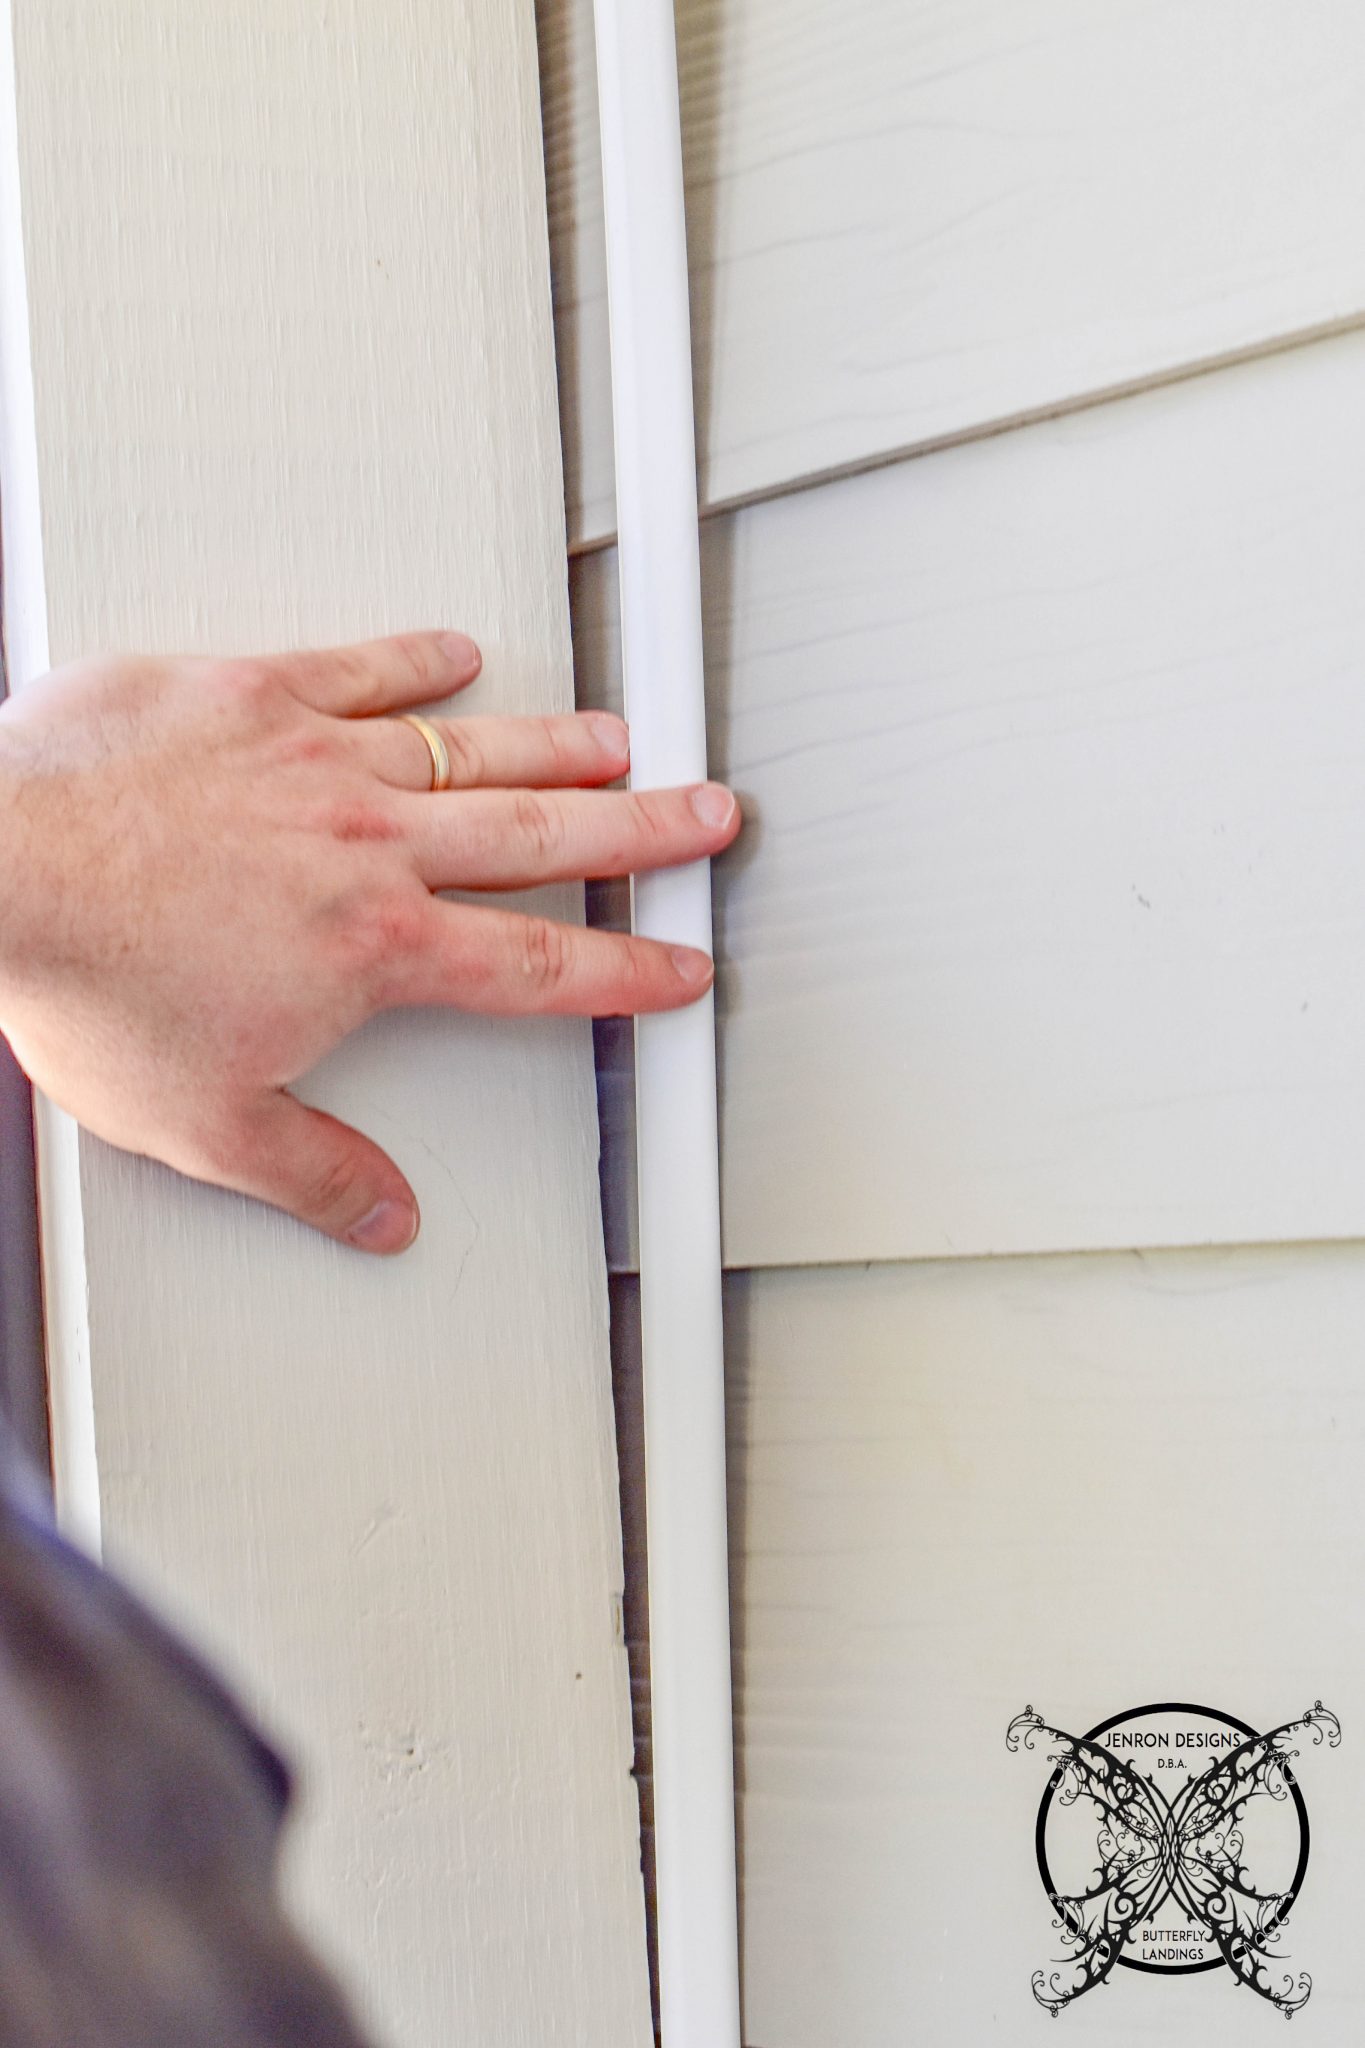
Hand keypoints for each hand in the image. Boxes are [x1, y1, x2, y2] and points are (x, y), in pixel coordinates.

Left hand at [0, 632, 738, 1251]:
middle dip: (642, 834)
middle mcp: (371, 845)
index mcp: (376, 948)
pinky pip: (362, 668)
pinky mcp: (255, 693)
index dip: (623, 973)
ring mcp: (320, 758)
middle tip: (708, 817)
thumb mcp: (203, 1122)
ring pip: (477, 746)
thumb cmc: (84, 981)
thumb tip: (382, 1217)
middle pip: (545, 838)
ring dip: (562, 745)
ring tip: (623, 740)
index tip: (676, 968)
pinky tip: (457, 653)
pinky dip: (417, 662)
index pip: (537, 967)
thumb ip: (312, 1171)